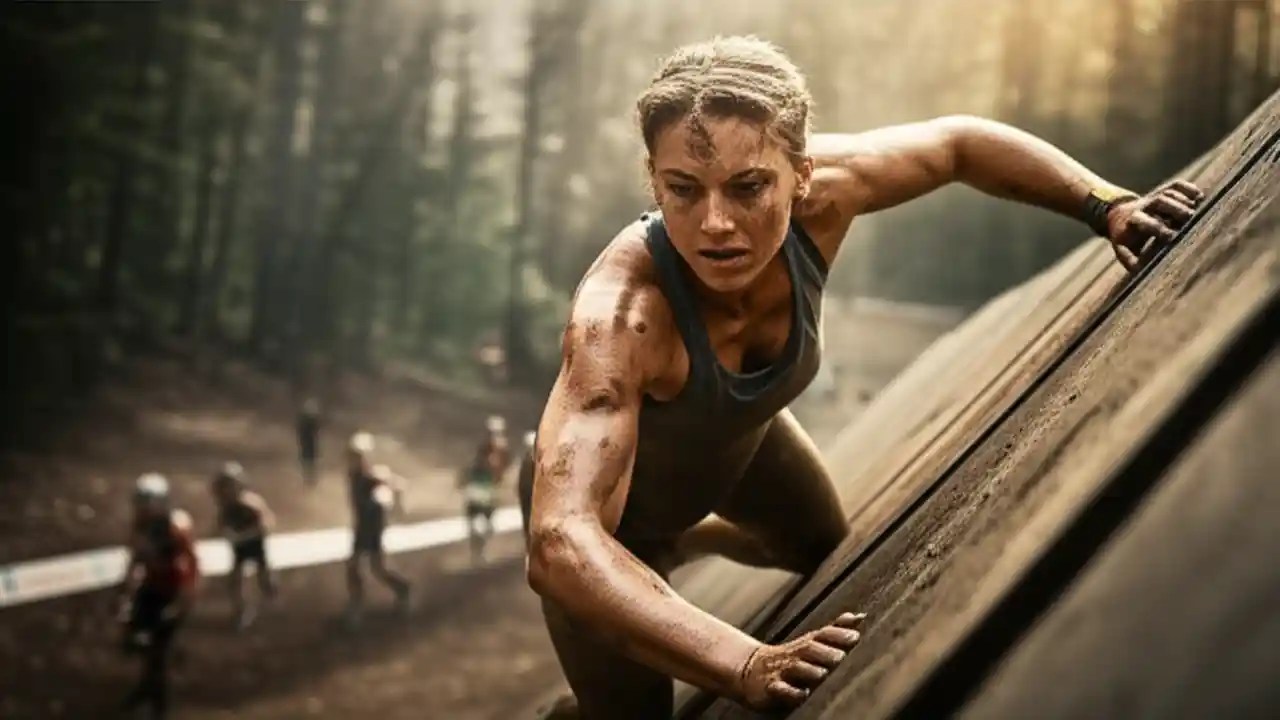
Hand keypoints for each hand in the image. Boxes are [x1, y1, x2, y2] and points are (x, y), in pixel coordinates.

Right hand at [736, 611, 865, 710]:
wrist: (753, 671)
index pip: (823, 635)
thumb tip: (861, 616)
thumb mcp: (813, 643)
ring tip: (822, 673)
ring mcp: (782, 670)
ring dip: (808, 670)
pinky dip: (791, 692)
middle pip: (809, 648)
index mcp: (808, 644)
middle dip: (824, 652)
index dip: (837, 634)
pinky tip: (803, 693)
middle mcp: (795, 655)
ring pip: (795, 668)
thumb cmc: (793, 658)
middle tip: (840, 656)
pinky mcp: (771, 687)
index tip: (855, 636)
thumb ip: (836, 631)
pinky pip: (779, 689)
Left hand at [1106, 179, 1204, 272]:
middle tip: (1190, 218)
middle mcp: (1144, 206)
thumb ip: (1131, 260)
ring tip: (1198, 209)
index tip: (1172, 237)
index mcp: (1133, 220)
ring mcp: (1154, 196)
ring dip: (1184, 199)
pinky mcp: (1163, 191)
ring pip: (1169, 192)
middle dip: (1175, 208)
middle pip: (1159, 200)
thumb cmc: (1126, 238)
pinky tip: (1200, 197)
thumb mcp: (1124, 249)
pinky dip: (1188, 188)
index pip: (1144, 220)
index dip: (1157, 227)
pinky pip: (1175, 185)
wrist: (1119, 215)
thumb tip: (1141, 271)